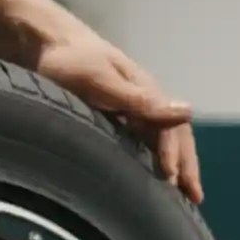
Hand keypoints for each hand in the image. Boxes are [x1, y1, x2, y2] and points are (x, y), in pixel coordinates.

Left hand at [35, 31, 203, 203]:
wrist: (44, 42)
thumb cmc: (70, 61)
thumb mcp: (104, 81)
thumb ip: (142, 101)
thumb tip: (189, 112)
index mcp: (146, 92)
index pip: (169, 130)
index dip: (173, 156)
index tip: (173, 181)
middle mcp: (143, 101)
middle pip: (174, 136)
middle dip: (186, 166)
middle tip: (195, 198)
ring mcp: (129, 108)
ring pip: (160, 140)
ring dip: (174, 165)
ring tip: (183, 194)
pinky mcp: (114, 115)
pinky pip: (142, 140)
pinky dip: (153, 159)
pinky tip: (153, 175)